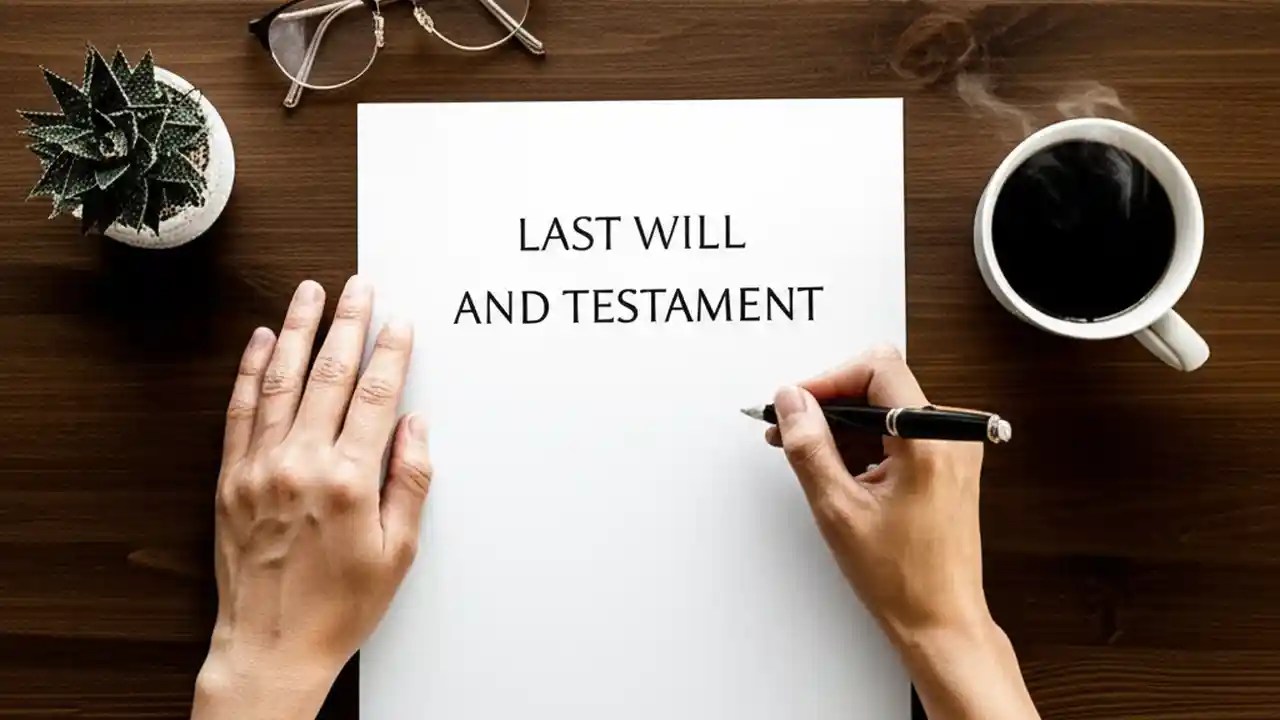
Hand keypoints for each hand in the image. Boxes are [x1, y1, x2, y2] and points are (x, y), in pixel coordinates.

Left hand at [193, 277, 431, 719]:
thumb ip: (410, 482)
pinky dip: (250, 370)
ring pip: (281, 380)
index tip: (400, 323)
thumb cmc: (339, 606)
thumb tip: (415, 426)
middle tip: (359, 287)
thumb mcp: (398, 551)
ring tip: (310, 293)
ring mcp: (260, 468)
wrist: (271, 646)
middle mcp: (301, 464)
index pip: (376, 397)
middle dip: (349, 324)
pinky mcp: (230, 479)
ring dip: (298, 330)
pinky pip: (239, 410)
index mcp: (348, 480)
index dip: (391, 353)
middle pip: (330, 375)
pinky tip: (261, 341)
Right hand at [767, 346, 1038, 719]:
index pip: (877, 368)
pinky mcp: (947, 463)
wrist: (941, 620)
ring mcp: (954, 449)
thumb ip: (810, 447)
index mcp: (931, 440)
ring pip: (888, 406)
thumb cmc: (903, 579)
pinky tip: (836, 466)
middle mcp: (952, 436)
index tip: (796, 403)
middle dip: (831, 401)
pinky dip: (864, 440)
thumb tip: (792, 403)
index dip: (828, 380)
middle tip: (791, 427)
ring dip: (844, 423)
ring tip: (807, 452)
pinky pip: (900, 430)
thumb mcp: (839, 509)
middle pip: (882, 383)